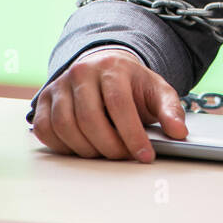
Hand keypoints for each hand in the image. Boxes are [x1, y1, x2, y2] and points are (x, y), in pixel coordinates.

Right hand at [32, 46, 188, 160]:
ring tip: (105, 152)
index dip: (132, 134)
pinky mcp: (44, 100)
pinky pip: (45, 129)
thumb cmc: (131, 83)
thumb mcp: (156, 91)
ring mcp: (59, 85)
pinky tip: (82, 147)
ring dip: (87, 149)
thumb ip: (170, 110)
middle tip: (124, 156)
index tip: (144, 155)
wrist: (104, 66)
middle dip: (109, 146)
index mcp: (111, 67)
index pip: (118, 104)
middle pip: (89, 118)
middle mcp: (82, 72)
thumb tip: (179, 132)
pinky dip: (62, 146)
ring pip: (65, 125)